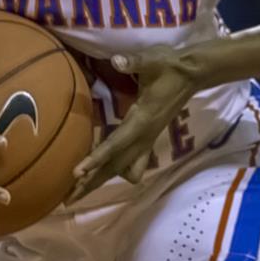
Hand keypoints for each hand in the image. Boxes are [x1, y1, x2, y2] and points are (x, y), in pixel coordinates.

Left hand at [69, 46, 205, 202]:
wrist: (192, 74)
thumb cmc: (170, 66)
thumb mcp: (153, 60)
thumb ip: (134, 62)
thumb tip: (117, 60)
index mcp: (142, 120)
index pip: (115, 144)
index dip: (95, 159)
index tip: (76, 173)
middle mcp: (143, 136)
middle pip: (114, 167)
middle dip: (91, 184)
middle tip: (66, 200)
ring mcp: (146, 140)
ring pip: (121, 169)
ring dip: (100, 181)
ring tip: (78, 192)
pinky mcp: (148, 140)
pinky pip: (131, 164)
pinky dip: (117, 171)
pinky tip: (104, 172)